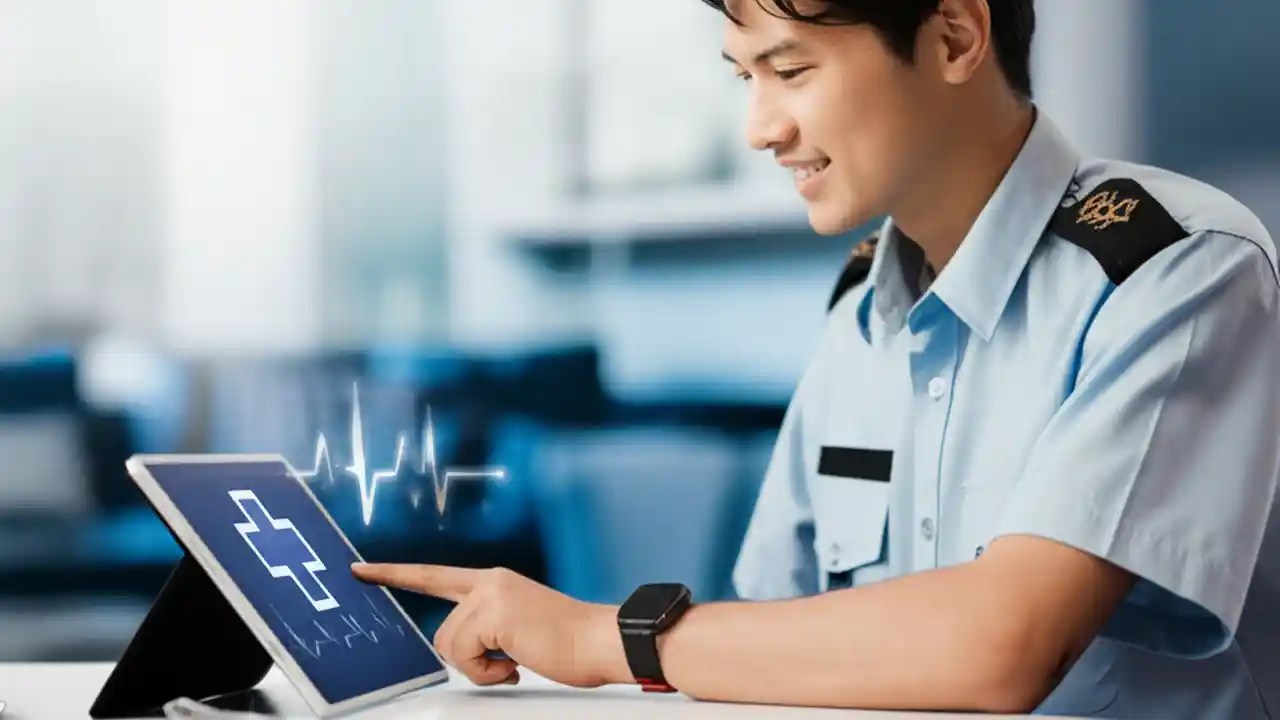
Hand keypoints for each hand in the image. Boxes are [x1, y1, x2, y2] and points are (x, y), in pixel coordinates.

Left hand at [352, 563, 628, 687]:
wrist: (600, 640)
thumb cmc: (569, 642)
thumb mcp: (518, 629)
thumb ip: (487, 628)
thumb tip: (467, 651)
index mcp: (494, 582)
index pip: (433, 575)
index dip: (394, 575)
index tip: (360, 570)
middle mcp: (489, 580)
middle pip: (441, 631)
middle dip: (465, 658)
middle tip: (505, 662)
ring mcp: (491, 594)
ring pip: (451, 645)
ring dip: (481, 667)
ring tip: (516, 661)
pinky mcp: (493, 613)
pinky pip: (464, 656)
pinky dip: (488, 672)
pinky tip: (517, 663)